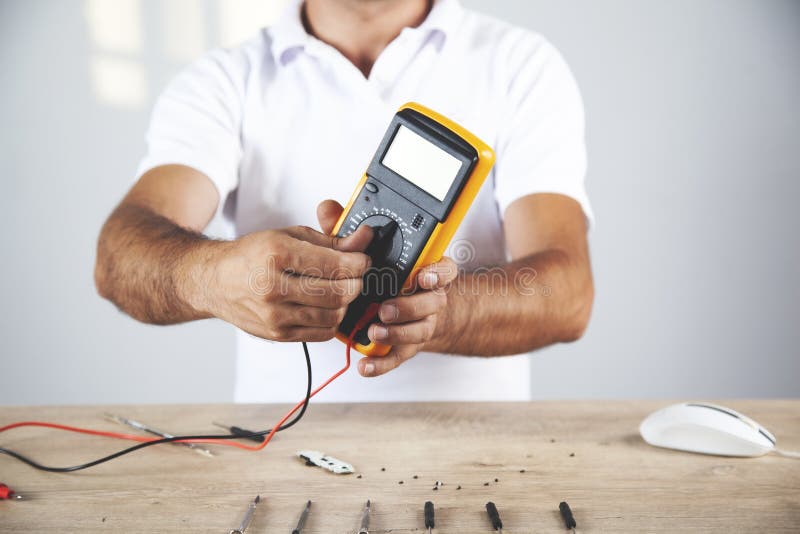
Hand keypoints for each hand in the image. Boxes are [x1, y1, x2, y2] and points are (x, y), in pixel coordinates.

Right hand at [203, 224, 371, 341]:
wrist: (215, 281)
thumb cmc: (253, 255)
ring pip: (334, 315)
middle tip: (355, 275)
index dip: (359, 263)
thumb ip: (330, 240)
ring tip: (339, 288)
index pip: (336, 266)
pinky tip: (326, 305)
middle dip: (356, 284)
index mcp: (277, 254)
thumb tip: (364, 238)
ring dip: (345, 302)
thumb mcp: (290, 236)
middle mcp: (274, 287)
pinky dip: (333, 319)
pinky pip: (323, 332)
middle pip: (339, 294)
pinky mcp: (278, 334)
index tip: (362, 260)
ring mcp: (275, 315)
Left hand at [316, 200, 457, 376]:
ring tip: (374, 332)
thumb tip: (327, 209)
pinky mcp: (408, 345)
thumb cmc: (386, 273)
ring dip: (397, 333)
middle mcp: (429, 295)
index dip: (438, 273)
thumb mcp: (370, 248)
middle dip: (410, 307)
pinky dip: (383, 363)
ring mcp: (422, 321)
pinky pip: (400, 357)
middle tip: (385, 309)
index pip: (444, 268)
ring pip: (420, 330)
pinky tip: (365, 366)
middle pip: (433, 302)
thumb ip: (349, 231)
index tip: (423, 276)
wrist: (408, 307)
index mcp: (426, 268)